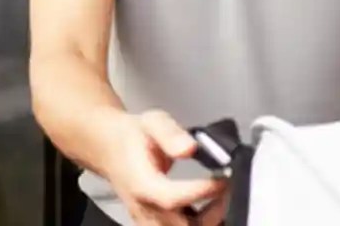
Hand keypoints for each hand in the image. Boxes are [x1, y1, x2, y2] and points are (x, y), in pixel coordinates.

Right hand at [101, 109, 227, 225]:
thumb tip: (188, 147)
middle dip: (212, 212)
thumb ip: (171, 134)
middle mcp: (144, 207)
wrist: (112, 148)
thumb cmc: (134, 136)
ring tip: (221, 197)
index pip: (171, 198)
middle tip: (227, 189)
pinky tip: (212, 206)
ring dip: (208, 220)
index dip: (201, 191)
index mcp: (141, 184)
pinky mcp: (154, 222)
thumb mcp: (153, 122)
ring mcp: (148, 219)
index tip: (223, 178)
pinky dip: (200, 222)